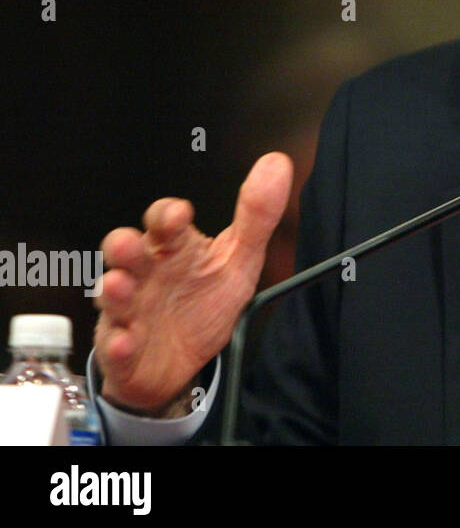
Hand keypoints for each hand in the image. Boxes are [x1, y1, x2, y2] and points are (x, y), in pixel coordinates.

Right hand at [93, 153, 292, 413]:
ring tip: (119, 284)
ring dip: (113, 290)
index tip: (179, 213)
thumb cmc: (203, 302)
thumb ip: (257, 215)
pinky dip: (117, 345)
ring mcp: (129, 311)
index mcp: (174, 247)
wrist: (181, 363)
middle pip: (126, 252)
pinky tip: (125, 341)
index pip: (163, 220)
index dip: (167, 214)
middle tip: (128, 243)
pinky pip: (115, 348)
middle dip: (123, 246)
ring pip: (113, 297)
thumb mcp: (239, 259)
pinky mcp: (122, 350)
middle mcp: (145, 274)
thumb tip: (278, 164)